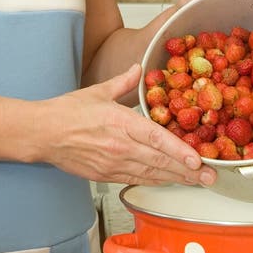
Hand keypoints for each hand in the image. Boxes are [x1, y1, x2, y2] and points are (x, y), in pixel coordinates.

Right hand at [40, 65, 216, 186]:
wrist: (42, 134)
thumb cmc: (67, 112)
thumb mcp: (98, 91)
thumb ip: (123, 82)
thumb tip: (139, 69)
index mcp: (120, 122)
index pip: (156, 138)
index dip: (179, 151)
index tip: (198, 160)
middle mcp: (120, 146)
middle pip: (160, 161)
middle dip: (188, 171)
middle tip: (211, 177)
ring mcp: (113, 163)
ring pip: (152, 174)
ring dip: (176, 179)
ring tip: (198, 182)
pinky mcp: (106, 175)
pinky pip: (136, 179)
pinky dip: (156, 181)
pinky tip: (169, 182)